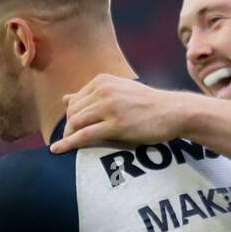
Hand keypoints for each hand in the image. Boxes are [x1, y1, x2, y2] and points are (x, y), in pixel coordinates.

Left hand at [50, 74, 190, 152]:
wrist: (173, 111)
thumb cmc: (147, 104)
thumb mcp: (118, 91)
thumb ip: (92, 95)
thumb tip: (65, 98)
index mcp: (103, 81)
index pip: (74, 101)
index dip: (70, 117)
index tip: (73, 129)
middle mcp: (104, 90)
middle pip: (72, 112)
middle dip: (68, 128)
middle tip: (71, 140)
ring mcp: (110, 107)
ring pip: (76, 123)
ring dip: (68, 137)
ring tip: (67, 146)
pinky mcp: (116, 125)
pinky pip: (84, 136)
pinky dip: (68, 144)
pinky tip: (58, 150)